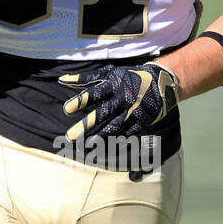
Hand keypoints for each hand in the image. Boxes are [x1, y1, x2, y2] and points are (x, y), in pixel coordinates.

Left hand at [59, 61, 179, 142]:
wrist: (160, 82)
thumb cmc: (128, 77)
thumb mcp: (108, 72)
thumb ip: (85, 78)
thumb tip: (61, 80)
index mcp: (113, 85)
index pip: (94, 93)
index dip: (80, 101)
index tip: (66, 110)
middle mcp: (122, 98)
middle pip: (102, 113)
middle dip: (86, 125)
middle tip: (70, 136)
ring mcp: (133, 111)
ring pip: (115, 126)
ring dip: (100, 137)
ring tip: (87, 146)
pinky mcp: (141, 122)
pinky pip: (128, 134)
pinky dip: (118, 142)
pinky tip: (105, 151)